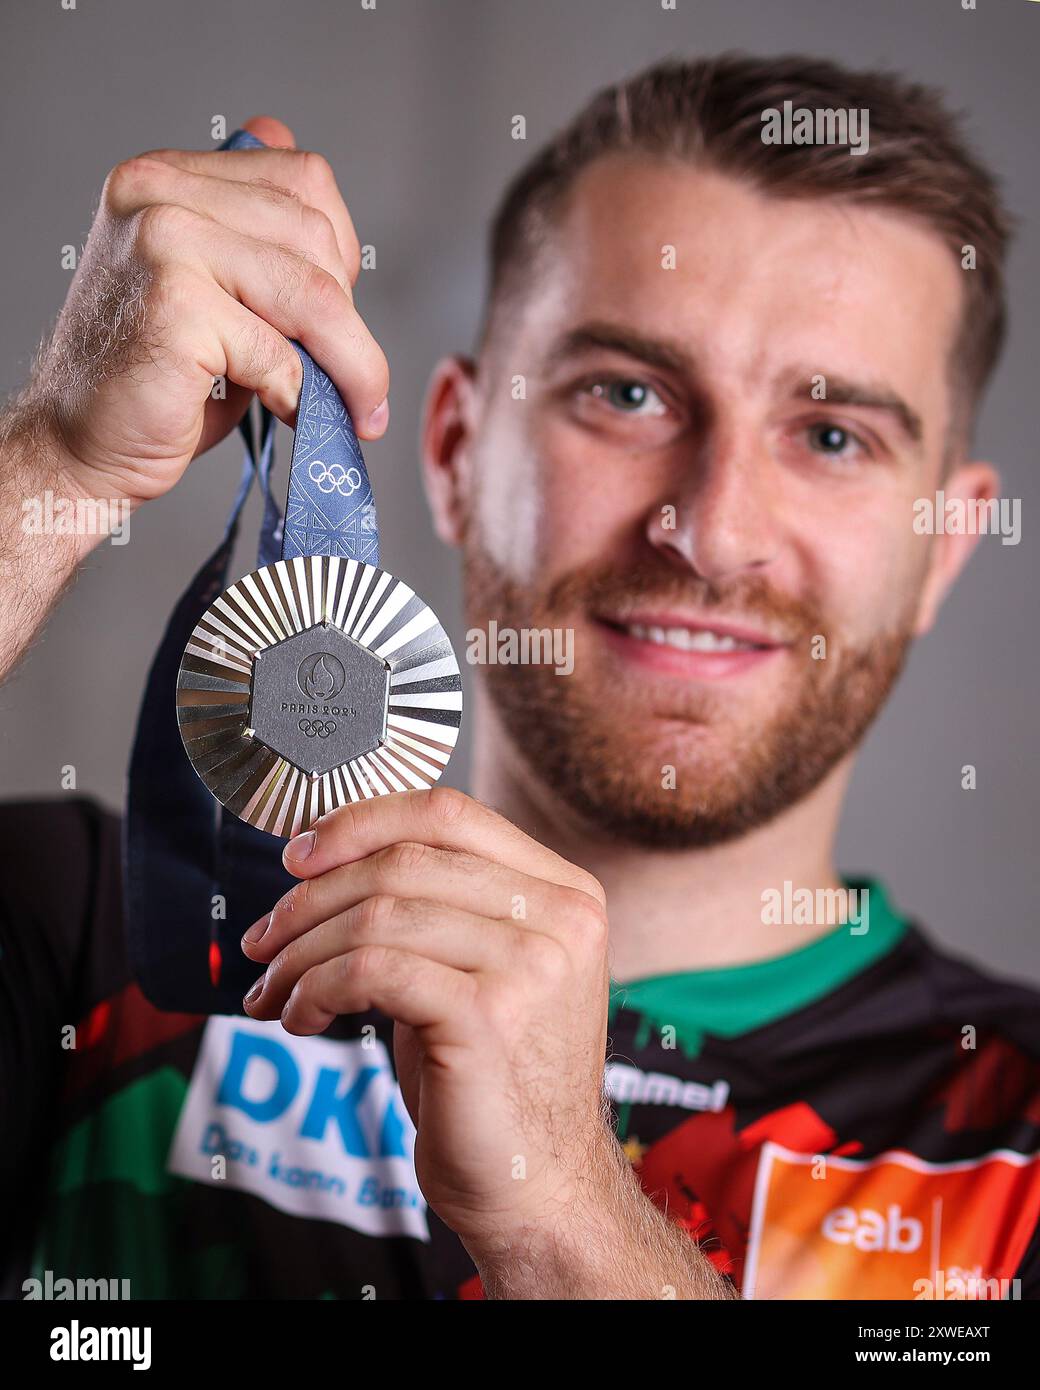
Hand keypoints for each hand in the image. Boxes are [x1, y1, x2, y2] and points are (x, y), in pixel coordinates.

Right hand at [20, 115, 388, 508]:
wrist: (83, 442)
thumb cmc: (158, 378)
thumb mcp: (221, 295)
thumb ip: (267, 252)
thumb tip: (340, 234)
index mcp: (171, 176)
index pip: (302, 179)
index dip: (341, 252)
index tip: (344, 313)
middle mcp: (159, 191)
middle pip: (314, 238)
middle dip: (350, 320)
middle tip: (354, 379)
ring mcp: (163, 241)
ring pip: (311, 293)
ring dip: (348, 363)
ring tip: (347, 406)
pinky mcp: (174, 304)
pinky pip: (278, 351)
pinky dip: (298, 394)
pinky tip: (286, 412)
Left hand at [240, 787, 612, 1256]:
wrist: (538, 1187)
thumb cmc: (495, 1079)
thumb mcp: (481, 970)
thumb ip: (437, 907)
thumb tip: (324, 859)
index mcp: (563, 891)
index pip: (449, 814)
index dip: (361, 822)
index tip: (299, 855)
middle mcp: (559, 917)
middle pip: (404, 860)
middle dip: (312, 897)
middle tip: (266, 940)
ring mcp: (531, 965)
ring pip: (380, 914)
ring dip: (305, 951)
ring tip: (277, 992)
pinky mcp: (488, 1017)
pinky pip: (371, 970)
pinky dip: (317, 989)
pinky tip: (304, 1019)